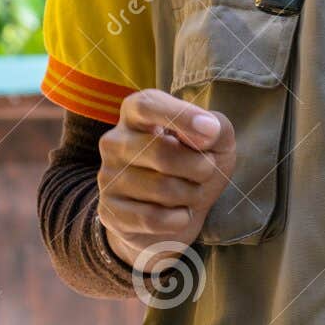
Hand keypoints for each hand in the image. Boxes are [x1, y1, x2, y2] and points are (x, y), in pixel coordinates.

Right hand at [97, 89, 235, 274]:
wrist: (177, 215)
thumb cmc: (196, 165)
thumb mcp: (217, 140)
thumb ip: (216, 127)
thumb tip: (207, 130)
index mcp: (136, 113)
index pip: (146, 105)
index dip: (180, 116)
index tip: (210, 132)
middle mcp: (114, 141)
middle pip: (161, 152)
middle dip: (200, 167)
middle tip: (207, 172)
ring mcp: (107, 177)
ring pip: (161, 189)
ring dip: (192, 194)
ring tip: (192, 193)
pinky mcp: (109, 212)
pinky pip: (152, 218)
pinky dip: (178, 219)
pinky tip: (179, 214)